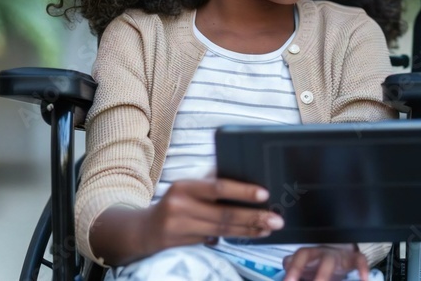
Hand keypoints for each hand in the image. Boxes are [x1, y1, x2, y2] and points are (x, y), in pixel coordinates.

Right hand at [143, 178, 282, 250]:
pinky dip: (234, 236)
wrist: (144, 230)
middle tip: (276, 220)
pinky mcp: (180, 244)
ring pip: (221, 230)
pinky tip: (250, 234)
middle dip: (253, 217)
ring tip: (268, 227)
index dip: (242, 191)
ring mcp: (178, 227)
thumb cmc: (176, 202)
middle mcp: (179, 206)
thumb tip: (246, 176)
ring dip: (248, 229)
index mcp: (185, 185)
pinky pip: (213, 240)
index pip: (218, 187)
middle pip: (223, 214)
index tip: (264, 195)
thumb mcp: (188, 187)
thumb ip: (211, 181)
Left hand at [283, 245, 368, 280]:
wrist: (343, 253)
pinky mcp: (353, 258)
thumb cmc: (321, 264)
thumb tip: (285, 273)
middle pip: (309, 255)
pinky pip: (359, 260)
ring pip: (329, 261)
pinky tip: (363, 279)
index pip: (298, 257)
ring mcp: (337, 254)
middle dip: (301, 270)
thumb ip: (294, 270)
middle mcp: (321, 252)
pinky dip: (362, 269)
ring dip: (323, 275)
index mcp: (309, 254)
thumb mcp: (307, 267)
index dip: (292, 268)